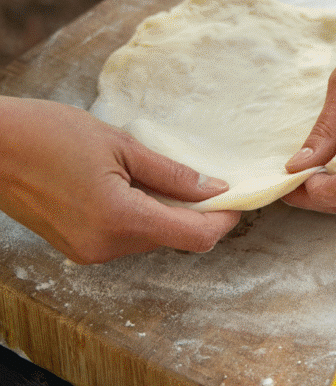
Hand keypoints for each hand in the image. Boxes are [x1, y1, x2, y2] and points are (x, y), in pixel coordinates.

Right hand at [0, 97, 239, 263]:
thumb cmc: (47, 134)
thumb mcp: (119, 145)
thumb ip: (171, 173)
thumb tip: (214, 189)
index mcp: (121, 220)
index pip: (195, 237)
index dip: (224, 220)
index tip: (239, 199)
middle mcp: (106, 247)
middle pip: (174, 239)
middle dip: (197, 213)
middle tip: (208, 179)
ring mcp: (89, 252)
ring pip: (150, 238)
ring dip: (167, 213)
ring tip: (165, 175)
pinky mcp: (77, 248)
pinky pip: (125, 237)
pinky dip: (141, 216)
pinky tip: (134, 185)